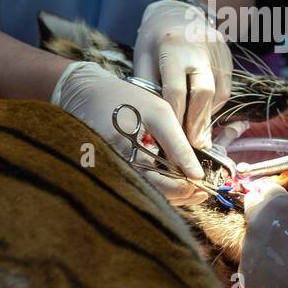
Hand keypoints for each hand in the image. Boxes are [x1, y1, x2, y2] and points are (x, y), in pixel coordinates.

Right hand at [52, 61, 206, 204]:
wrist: (85, 92)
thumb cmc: (124, 98)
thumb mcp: (158, 114)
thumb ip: (177, 145)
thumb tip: (197, 174)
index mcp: (126, 157)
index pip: (159, 186)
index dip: (183, 190)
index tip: (202, 188)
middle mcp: (114, 171)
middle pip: (152, 195)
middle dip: (179, 195)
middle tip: (201, 191)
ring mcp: (109, 173)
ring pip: (145, 192)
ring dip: (169, 193)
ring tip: (190, 188)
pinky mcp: (109, 170)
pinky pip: (136, 184)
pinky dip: (155, 185)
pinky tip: (170, 180)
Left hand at [132, 0, 232, 148]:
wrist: (178, 11)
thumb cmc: (153, 40)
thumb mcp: (142, 60)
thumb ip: (149, 89)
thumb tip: (157, 125)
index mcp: (172, 46)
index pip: (176, 89)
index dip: (176, 117)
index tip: (173, 139)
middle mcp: (198, 47)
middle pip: (204, 91)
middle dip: (197, 121)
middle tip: (193, 145)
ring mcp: (217, 50)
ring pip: (218, 92)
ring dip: (208, 117)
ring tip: (199, 136)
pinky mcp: (228, 55)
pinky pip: (225, 88)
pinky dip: (215, 106)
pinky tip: (204, 116)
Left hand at [241, 180, 287, 287]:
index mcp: (274, 206)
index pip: (266, 189)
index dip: (277, 196)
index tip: (286, 206)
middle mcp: (255, 226)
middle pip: (253, 212)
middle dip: (266, 215)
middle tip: (287, 232)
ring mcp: (248, 252)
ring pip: (252, 240)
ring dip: (264, 243)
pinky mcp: (246, 276)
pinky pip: (252, 265)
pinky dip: (263, 267)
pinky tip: (282, 274)